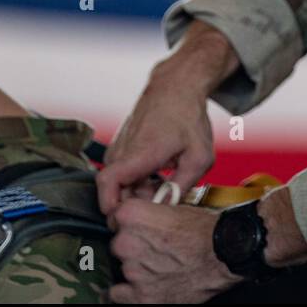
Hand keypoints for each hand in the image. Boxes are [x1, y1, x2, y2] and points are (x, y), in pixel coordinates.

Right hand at [95, 21, 238, 214]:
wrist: (175, 87)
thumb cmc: (188, 118)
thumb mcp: (199, 157)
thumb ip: (181, 186)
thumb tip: (166, 210)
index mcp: (141, 152)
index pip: (107, 184)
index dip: (111, 207)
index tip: (128, 218)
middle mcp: (122, 150)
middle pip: (115, 191)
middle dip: (135, 205)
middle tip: (161, 201)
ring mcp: (118, 148)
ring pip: (118, 184)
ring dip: (137, 193)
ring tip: (163, 185)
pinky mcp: (119, 148)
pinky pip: (121, 174)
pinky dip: (136, 182)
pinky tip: (156, 177)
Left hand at [108, 200, 240, 302]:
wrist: (225, 254)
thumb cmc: (204, 231)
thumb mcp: (173, 208)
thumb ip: (147, 214)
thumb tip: (135, 217)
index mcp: (132, 216)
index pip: (115, 217)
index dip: (130, 222)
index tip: (139, 227)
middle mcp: (127, 243)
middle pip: (119, 244)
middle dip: (134, 245)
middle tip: (157, 247)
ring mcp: (133, 272)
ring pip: (124, 267)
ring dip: (138, 267)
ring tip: (161, 264)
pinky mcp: (142, 297)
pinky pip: (119, 294)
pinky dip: (131, 291)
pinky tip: (147, 283)